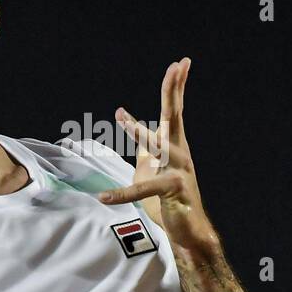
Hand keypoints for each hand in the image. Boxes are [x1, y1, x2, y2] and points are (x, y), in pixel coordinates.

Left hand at [99, 58, 219, 253]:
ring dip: (139, 134)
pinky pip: (143, 190)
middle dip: (173, 91)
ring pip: (156, 148)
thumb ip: (141, 141)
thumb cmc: (167, 195)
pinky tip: (103, 197)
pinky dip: (122, 194)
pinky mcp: (173, 190)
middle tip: (178, 65)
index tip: (178, 64)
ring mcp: (179, 170)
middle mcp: (179, 152)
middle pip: (174, 116)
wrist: (187, 227)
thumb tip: (125, 114)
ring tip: (123, 118)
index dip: (174, 88)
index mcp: (172, 145)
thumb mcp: (149, 163)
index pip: (172, 111)